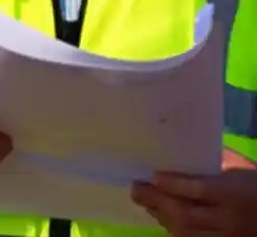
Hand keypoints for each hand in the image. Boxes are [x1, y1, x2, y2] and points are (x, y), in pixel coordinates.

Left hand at [132, 149, 256, 235]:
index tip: (153, 176)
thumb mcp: (244, 169)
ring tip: (149, 204)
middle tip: (137, 189)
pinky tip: (168, 222)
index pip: (196, 190)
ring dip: (164, 218)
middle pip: (186, 214)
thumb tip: (186, 152)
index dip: (171, 184)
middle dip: (157, 202)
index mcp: (234, 194)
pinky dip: (179, 233)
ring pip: (187, 232)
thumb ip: (218, 164)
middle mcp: (229, 219)